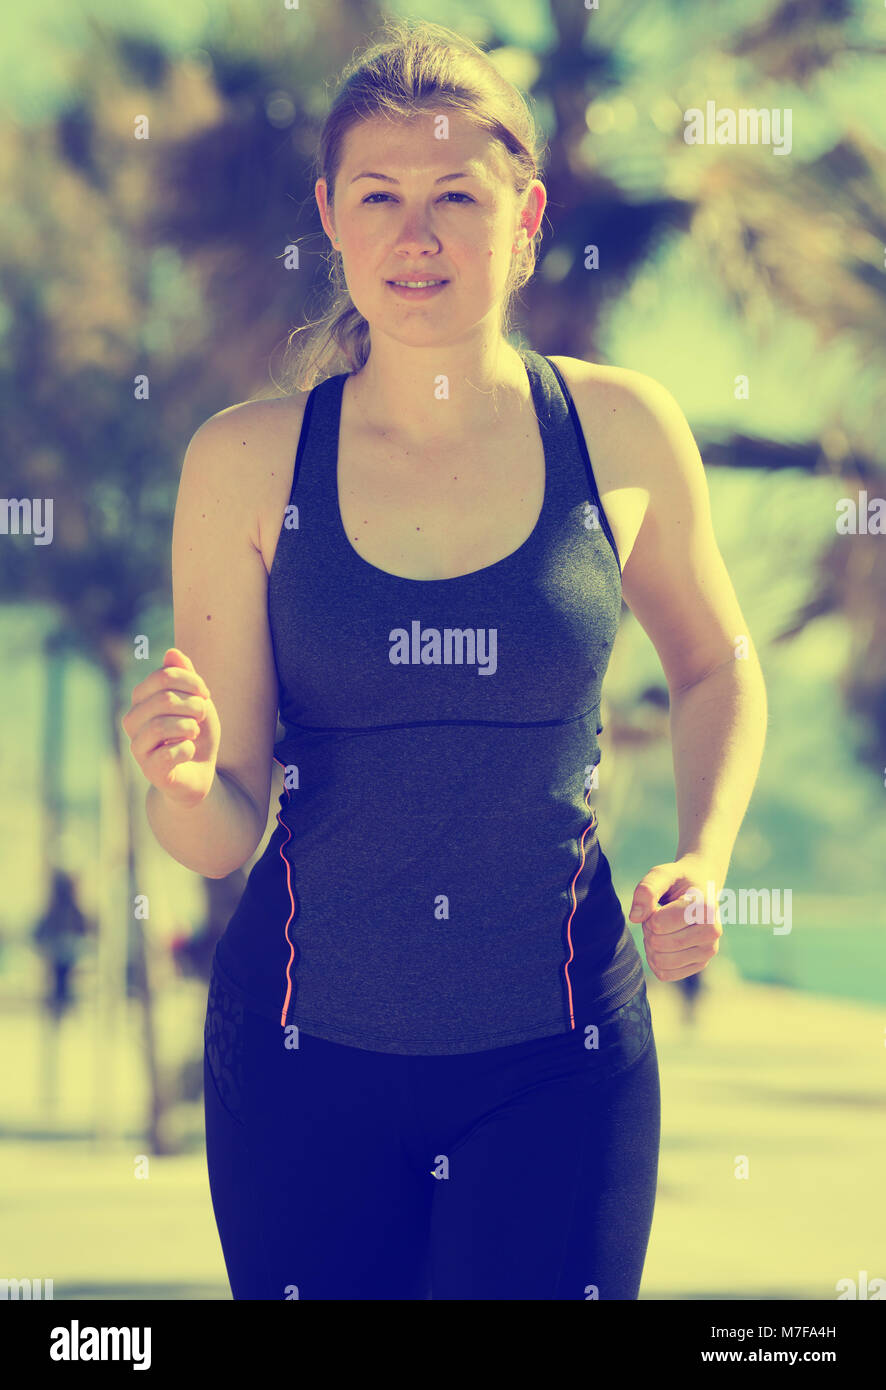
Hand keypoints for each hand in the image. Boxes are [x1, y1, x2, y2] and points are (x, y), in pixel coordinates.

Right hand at [122, 647, 219, 805]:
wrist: (201, 770)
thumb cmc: (196, 731)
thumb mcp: (196, 700)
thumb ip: (184, 677)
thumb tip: (172, 652)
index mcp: (141, 700)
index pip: (162, 677)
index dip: (190, 681)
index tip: (205, 693)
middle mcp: (132, 721)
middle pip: (162, 700)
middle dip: (193, 706)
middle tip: (202, 715)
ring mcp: (137, 747)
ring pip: (161, 726)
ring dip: (190, 727)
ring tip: (195, 732)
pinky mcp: (149, 770)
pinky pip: (168, 753)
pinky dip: (187, 749)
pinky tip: (189, 751)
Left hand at [628, 854, 723, 981]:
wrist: (699, 888)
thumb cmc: (677, 881)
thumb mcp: (661, 874)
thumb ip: (646, 889)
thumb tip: (635, 917)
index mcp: (707, 908)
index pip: (659, 924)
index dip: (650, 915)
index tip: (660, 905)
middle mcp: (713, 932)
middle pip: (658, 944)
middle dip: (649, 929)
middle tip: (658, 916)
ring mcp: (708, 951)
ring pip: (660, 962)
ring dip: (651, 945)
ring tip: (661, 929)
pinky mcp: (700, 964)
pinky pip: (665, 974)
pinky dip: (655, 960)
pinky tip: (663, 943)